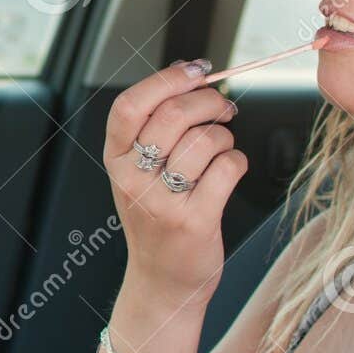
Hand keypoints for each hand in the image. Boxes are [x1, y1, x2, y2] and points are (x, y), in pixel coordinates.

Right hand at [103, 57, 245, 300]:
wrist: (162, 281)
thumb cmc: (157, 218)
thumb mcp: (138, 173)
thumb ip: (155, 129)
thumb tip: (194, 76)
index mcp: (115, 161)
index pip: (130, 105)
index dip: (166, 79)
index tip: (195, 71)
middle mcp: (132, 180)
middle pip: (173, 115)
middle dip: (209, 102)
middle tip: (223, 108)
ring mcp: (162, 203)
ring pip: (205, 140)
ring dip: (225, 137)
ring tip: (222, 150)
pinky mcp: (194, 221)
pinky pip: (228, 168)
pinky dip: (238, 162)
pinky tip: (230, 172)